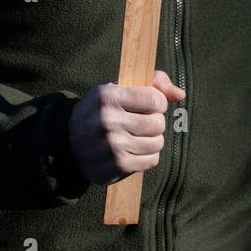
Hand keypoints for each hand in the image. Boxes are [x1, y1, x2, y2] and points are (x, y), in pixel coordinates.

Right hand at [67, 70, 184, 185]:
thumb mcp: (118, 87)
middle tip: (143, 121)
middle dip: (155, 121)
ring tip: (139, 135)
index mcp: (108, 96)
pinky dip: (149, 155)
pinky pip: (151, 160)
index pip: (155, 99)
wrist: (70, 141)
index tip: (150, 104)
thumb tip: (180, 94)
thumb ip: (152, 83)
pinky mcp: (117, 166)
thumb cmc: (101, 109)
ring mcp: (112, 146)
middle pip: (158, 123)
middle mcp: (108, 121)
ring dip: (153, 139)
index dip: (158, 102)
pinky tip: (136, 149)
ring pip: (157, 143)